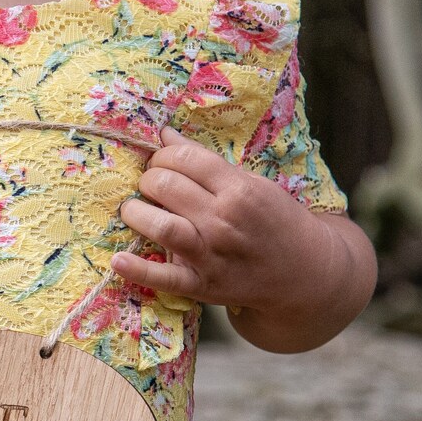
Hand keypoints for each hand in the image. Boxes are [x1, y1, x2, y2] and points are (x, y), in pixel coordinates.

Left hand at [113, 126, 333, 316]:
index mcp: (237, 189)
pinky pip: (163, 277)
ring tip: (133, 210)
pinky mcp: (201, 285)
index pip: (183, 158)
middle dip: (148, 180)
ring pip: (160, 225)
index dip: (162, 156)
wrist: (304, 271)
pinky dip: (137, 269)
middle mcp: (222, 219)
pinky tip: (118, 259)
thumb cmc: (274, 221)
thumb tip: (164, 135)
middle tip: (149, 186)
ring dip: (136, 212)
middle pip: (166, 186)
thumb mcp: (251, 184)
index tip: (160, 162)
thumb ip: (206, 163)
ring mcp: (210, 254)